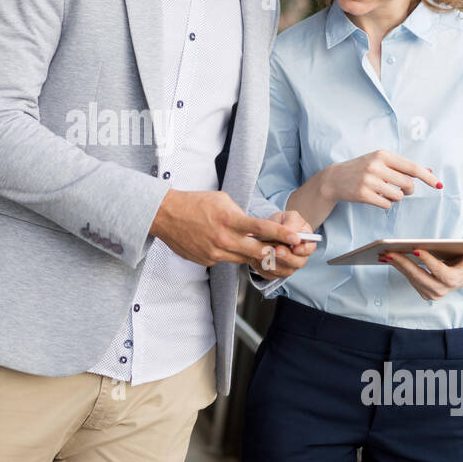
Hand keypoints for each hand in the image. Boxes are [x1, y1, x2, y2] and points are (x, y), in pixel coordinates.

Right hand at [150, 190, 302, 267]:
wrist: (165, 215)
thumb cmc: (194, 203)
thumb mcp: (222, 200)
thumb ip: (240, 215)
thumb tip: (253, 227)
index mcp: (229, 220)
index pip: (261, 229)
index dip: (281, 235)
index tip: (296, 238)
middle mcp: (223, 239)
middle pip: (257, 252)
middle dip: (272, 252)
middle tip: (284, 250)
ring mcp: (214, 253)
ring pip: (242, 259)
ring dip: (250, 253)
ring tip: (252, 244)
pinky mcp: (207, 261)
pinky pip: (226, 260)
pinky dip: (229, 253)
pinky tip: (221, 243)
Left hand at [250, 210, 317, 279]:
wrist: (267, 228)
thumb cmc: (282, 222)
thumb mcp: (289, 217)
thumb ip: (291, 224)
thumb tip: (292, 234)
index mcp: (306, 243)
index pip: (309, 249)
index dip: (303, 249)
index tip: (295, 247)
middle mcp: (299, 257)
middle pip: (297, 263)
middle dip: (287, 257)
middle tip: (277, 250)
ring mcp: (287, 267)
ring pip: (282, 270)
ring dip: (273, 262)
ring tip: (264, 253)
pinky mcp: (273, 272)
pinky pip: (269, 274)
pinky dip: (262, 266)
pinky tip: (255, 257)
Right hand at [321, 149, 440, 209]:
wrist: (334, 178)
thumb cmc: (362, 168)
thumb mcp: (381, 161)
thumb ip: (403, 167)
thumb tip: (429, 171)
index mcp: (383, 155)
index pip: (412, 167)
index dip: (427, 177)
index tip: (438, 184)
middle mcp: (376, 166)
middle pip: (408, 184)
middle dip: (409, 190)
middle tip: (402, 190)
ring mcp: (369, 180)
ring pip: (398, 196)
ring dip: (396, 198)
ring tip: (384, 192)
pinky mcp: (363, 194)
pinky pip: (387, 204)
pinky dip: (386, 203)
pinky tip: (376, 197)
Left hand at [379, 245, 462, 300]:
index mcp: (454, 281)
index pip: (439, 272)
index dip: (428, 261)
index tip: (415, 250)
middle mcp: (441, 290)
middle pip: (419, 277)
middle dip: (404, 263)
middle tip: (390, 251)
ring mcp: (431, 292)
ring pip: (411, 278)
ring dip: (397, 265)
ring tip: (385, 252)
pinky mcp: (422, 291)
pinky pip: (408, 278)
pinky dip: (398, 268)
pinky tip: (389, 257)